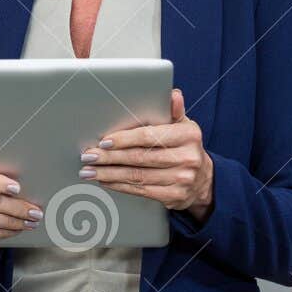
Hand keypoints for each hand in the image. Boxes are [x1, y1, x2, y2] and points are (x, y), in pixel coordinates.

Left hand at [78, 88, 213, 219]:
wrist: (203, 180)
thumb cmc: (184, 147)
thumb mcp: (183, 126)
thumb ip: (173, 111)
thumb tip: (172, 94)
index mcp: (188, 135)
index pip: (150, 136)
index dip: (124, 139)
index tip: (104, 141)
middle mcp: (187, 158)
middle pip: (139, 158)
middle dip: (109, 157)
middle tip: (88, 156)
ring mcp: (181, 179)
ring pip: (137, 176)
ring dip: (108, 173)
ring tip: (89, 170)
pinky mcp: (174, 196)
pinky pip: (140, 190)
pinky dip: (119, 185)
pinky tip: (105, 181)